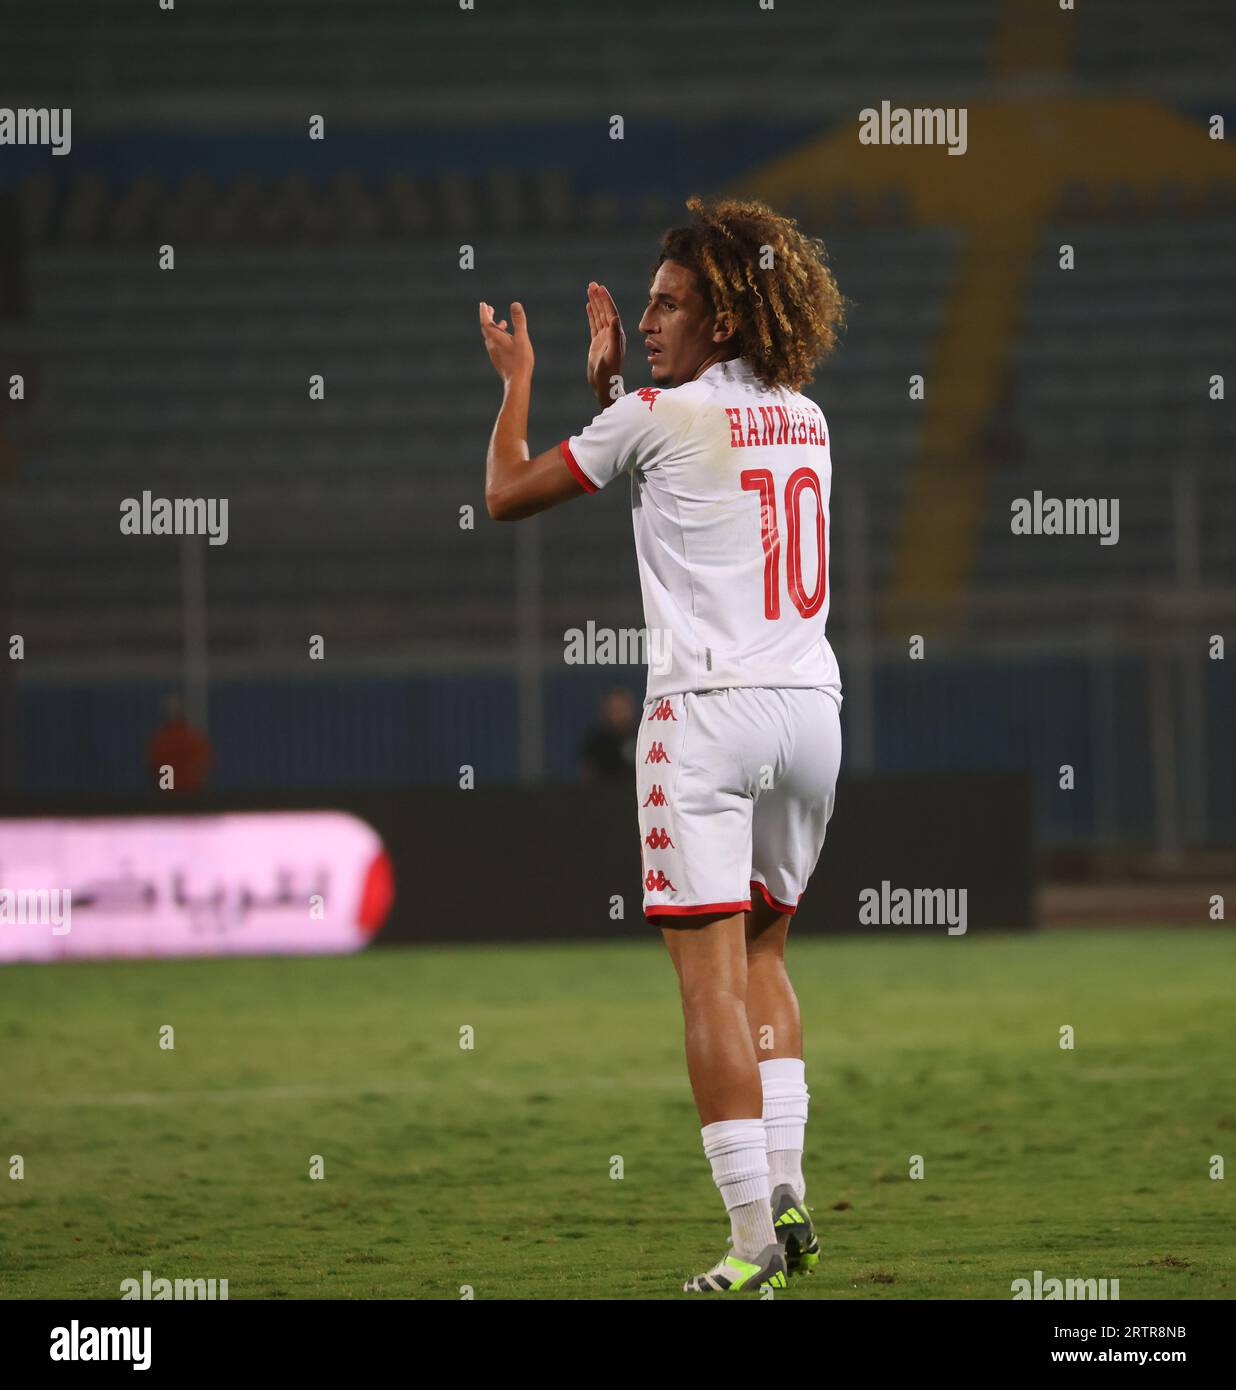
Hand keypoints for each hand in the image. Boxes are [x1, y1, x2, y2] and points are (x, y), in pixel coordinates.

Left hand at [479, 301, 533, 382]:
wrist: (517, 381)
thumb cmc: (520, 360)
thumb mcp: (521, 338)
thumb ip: (519, 321)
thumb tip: (515, 304)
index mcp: (495, 338)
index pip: (485, 321)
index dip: (484, 312)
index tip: (483, 304)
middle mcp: (491, 345)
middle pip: (486, 328)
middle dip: (488, 317)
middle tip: (490, 308)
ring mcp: (494, 353)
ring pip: (491, 337)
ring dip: (495, 328)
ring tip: (503, 323)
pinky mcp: (498, 360)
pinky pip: (496, 345)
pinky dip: (499, 338)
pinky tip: (507, 341)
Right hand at [585, 281, 625, 404]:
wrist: (604, 386)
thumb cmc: (609, 373)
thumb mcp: (612, 355)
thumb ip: (615, 337)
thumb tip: (615, 318)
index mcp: (617, 335)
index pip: (611, 313)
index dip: (606, 300)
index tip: (600, 288)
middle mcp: (612, 334)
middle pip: (605, 311)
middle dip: (600, 297)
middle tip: (592, 284)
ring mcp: (604, 338)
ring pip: (599, 316)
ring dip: (595, 303)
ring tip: (590, 289)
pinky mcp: (597, 343)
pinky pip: (594, 325)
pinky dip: (592, 315)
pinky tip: (589, 306)